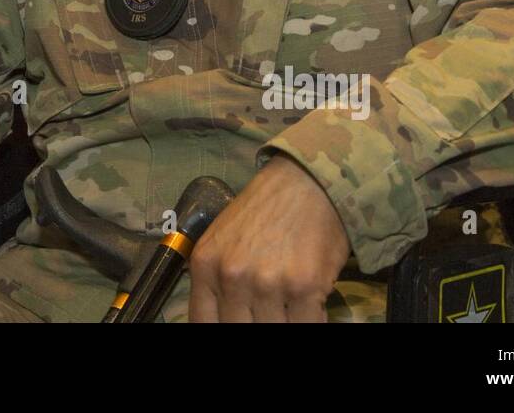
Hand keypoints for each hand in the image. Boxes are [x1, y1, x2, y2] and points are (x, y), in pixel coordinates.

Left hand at [188, 155, 349, 322]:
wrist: (306, 182)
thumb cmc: (265, 211)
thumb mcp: (221, 241)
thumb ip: (216, 282)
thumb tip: (225, 318)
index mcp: (205, 266)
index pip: (204, 324)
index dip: (222, 331)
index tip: (240, 321)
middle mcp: (231, 277)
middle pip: (238, 331)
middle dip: (255, 323)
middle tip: (266, 312)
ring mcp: (267, 283)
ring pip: (273, 330)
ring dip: (283, 322)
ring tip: (288, 307)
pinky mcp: (303, 288)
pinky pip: (306, 327)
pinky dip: (310, 322)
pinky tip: (309, 308)